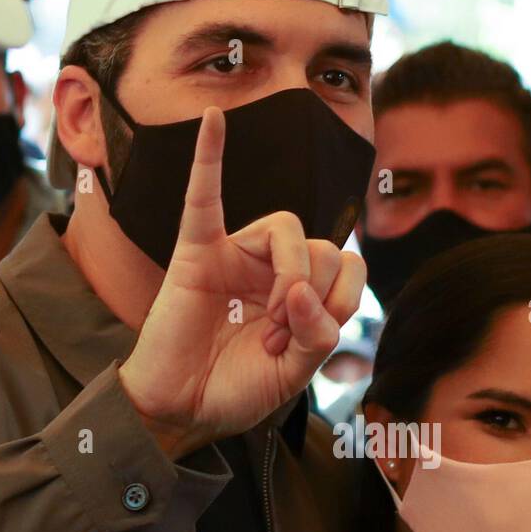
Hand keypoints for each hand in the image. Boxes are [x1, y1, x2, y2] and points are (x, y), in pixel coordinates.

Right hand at [118, 106, 365, 456]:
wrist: (182, 411)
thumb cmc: (235, 390)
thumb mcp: (295, 375)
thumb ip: (317, 336)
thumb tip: (302, 290)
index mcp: (302, 291)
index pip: (348, 265)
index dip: (342, 301)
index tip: (311, 340)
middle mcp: (273, 267)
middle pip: (324, 246)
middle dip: (313, 297)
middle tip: (279, 339)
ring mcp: (235, 255)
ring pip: (287, 227)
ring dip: (291, 275)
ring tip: (267, 321)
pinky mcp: (197, 253)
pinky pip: (203, 197)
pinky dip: (208, 156)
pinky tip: (213, 120)